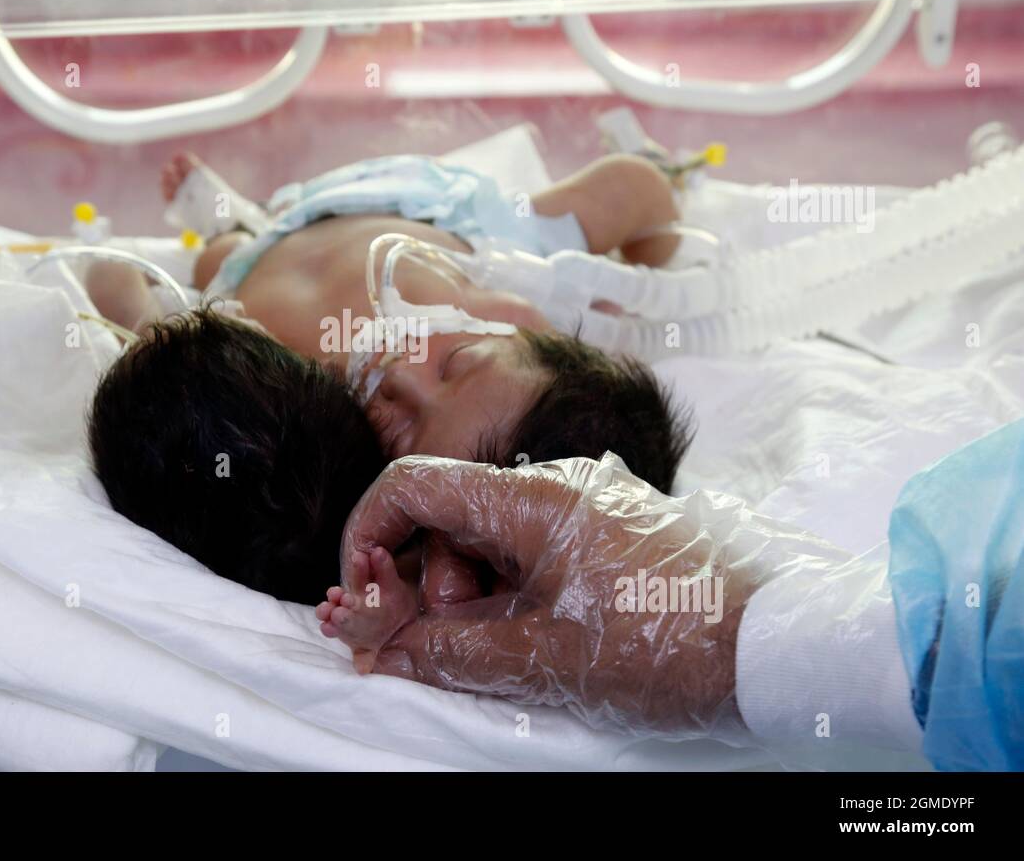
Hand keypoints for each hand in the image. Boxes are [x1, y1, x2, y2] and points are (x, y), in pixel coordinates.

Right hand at [338, 453, 763, 738]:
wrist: (780, 644)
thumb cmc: (672, 643)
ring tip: (519, 648)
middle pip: (444, 520)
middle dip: (430, 588)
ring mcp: (580, 501)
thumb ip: (448, 651)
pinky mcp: (601, 525)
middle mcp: (552, 484)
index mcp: (532, 498)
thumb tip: (376, 648)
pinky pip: (526, 548)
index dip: (367, 539)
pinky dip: (510, 591)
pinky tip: (539, 632)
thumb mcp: (546, 659)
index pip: (410, 485)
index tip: (363, 600)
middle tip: (458, 648)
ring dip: (474, 598)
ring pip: (484, 539)